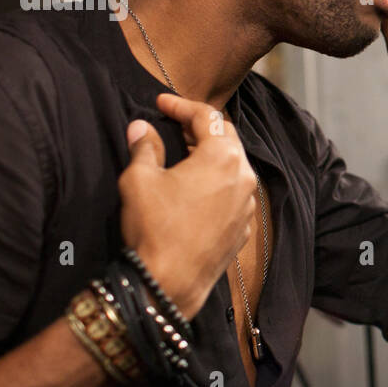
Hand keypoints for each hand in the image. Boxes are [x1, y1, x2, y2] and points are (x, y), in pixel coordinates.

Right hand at [117, 93, 257, 317]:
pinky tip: (197, 190)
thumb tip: (140, 128)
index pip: (206, 117)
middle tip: (175, 125)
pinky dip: (218, 184)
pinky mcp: (244, 228)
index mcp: (222, 158)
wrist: (168, 283)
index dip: (181, 106)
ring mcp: (248, 205)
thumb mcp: (139, 180)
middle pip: (227, 138)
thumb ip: (144, 147)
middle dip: (201, 127)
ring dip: (212, 156)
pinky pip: (235, 195)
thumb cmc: (154, 229)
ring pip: (235, 167)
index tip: (161, 103)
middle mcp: (244, 177)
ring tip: (186, 154)